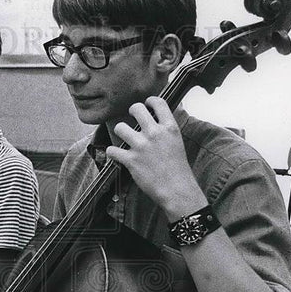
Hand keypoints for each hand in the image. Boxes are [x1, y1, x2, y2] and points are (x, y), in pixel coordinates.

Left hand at [106, 97, 206, 220]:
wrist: (176, 189)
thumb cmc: (178, 169)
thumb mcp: (177, 142)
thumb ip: (167, 129)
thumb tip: (159, 119)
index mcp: (169, 127)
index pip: (157, 102)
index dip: (149, 101)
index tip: (146, 105)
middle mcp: (155, 133)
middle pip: (136, 108)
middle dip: (131, 112)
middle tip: (131, 119)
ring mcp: (142, 146)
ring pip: (120, 127)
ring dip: (120, 132)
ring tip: (124, 139)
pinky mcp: (131, 160)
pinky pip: (112, 150)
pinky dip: (112, 153)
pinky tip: (117, 155)